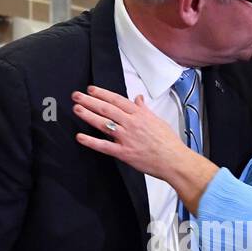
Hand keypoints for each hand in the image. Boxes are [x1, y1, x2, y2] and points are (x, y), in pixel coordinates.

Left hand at [72, 86, 188, 179]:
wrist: (174, 160)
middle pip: (106, 109)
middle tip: (77, 96)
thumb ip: (144, 109)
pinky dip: (91, 141)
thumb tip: (139, 99)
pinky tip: (81, 137)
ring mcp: (126, 138)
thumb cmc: (169, 143)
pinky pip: (104, 146)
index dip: (102, 93)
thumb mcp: (158, 120)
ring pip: (103, 123)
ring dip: (88, 115)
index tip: (91, 89)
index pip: (117, 100)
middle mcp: (131, 124)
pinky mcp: (124, 153)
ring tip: (77, 109)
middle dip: (90, 100)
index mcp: (139, 115)